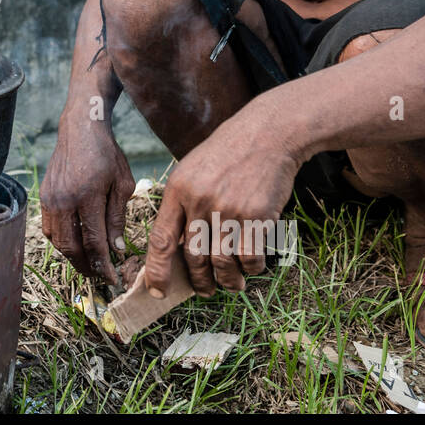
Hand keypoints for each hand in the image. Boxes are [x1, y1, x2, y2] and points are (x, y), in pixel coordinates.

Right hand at [40, 116, 136, 285]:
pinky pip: (49, 228)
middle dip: (86, 266)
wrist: (81, 129)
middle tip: (100, 277)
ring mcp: (50, 198)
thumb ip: (117, 218)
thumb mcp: (122, 184)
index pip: (94, 241)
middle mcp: (64, 200)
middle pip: (71, 246)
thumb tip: (116, 249)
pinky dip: (61, 241)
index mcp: (87, 196)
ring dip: (73, 256)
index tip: (112, 280)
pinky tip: (74, 243)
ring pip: (57, 240)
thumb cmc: (107, 155)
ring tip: (89, 264)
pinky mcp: (43, 196)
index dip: (103, 265)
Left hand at [144, 117, 298, 297]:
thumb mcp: (192, 169)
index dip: (157, 270)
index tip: (157, 290)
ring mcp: (228, 209)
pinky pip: (249, 256)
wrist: (268, 133)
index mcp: (178, 190)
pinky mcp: (256, 216)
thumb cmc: (228, 153)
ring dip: (227, 281)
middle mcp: (199, 201)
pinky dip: (251, 267)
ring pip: (221, 263)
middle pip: (192, 257)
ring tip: (232, 284)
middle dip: (198, 281)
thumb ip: (181, 204)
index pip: (160, 239)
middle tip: (204, 290)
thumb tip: (175, 247)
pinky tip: (252, 265)